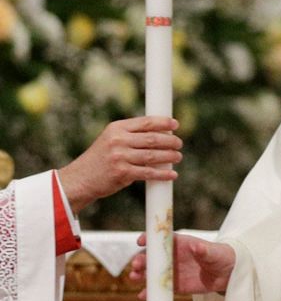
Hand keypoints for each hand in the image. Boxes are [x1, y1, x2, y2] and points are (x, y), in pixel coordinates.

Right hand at [57, 116, 181, 213]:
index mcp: (116, 128)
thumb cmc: (100, 160)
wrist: (81, 178)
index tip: (175, 124)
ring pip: (153, 155)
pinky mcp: (123, 173)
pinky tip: (172, 174)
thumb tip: (160, 136)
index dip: (163, 122)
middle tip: (179, 144)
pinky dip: (163, 174)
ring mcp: (120, 156)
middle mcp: (118, 140)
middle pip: (152, 138)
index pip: (145, 122)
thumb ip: (130, 136)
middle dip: (170, 140)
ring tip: (178, 156)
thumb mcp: (111, 140)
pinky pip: (148, 173)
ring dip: (169, 156)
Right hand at [130, 233, 235, 296]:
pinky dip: (151, 292)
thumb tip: (196, 247)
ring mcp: (172, 271)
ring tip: (134, 278)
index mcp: (179, 243)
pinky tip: (143, 296)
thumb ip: (203, 250)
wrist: (227, 274)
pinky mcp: (176, 286)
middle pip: (153, 257)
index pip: (161, 239)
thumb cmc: (220, 257)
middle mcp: (172, 256)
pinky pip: (161, 288)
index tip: (141, 241)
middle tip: (135, 265)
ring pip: (153, 272)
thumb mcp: (213, 252)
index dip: (149, 239)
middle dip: (142, 260)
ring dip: (142, 275)